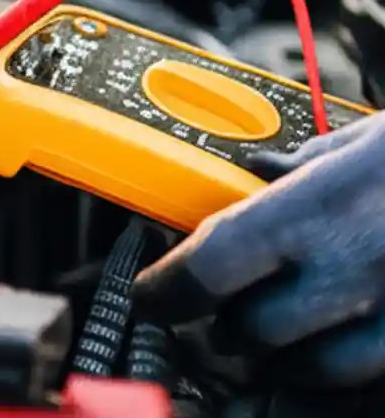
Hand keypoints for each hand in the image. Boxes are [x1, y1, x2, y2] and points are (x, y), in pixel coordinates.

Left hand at [133, 110, 384, 386]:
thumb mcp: (375, 136)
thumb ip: (309, 162)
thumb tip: (258, 174)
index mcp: (325, 204)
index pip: (210, 265)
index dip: (168, 288)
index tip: (154, 291)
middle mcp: (358, 267)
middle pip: (251, 329)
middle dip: (227, 323)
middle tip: (221, 306)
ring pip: (309, 369)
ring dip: (283, 356)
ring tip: (280, 329)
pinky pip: (368, 381)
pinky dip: (343, 371)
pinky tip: (341, 344)